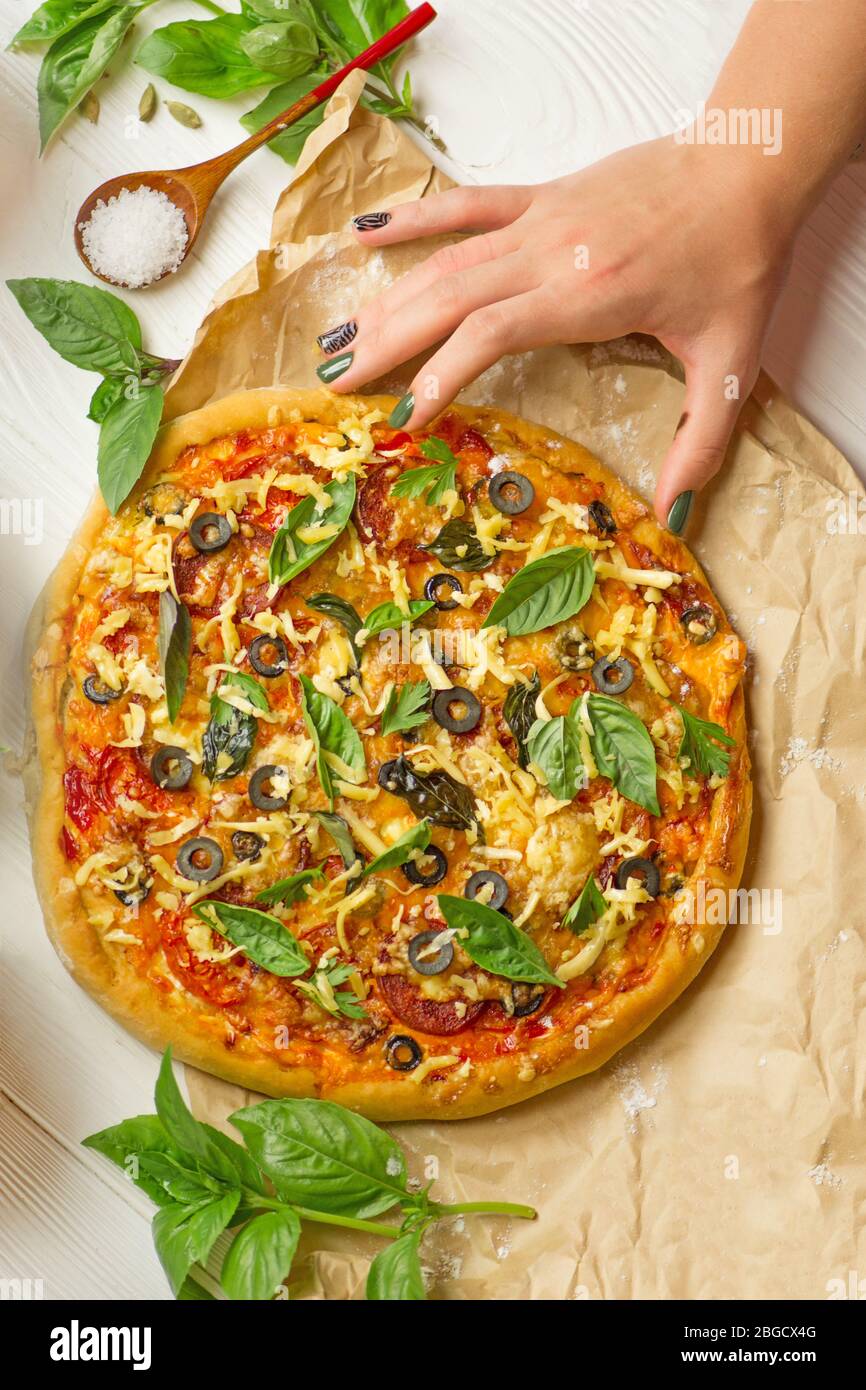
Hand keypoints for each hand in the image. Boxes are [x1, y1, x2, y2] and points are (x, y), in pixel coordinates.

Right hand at [316, 137, 794, 528]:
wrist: (750, 166)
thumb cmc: (738, 264)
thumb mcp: (732, 364)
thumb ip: (701, 444)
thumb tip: (672, 517)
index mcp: (588, 295)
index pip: (489, 334)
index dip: (440, 374)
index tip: (404, 418)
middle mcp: (550, 252)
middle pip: (446, 298)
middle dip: (385, 343)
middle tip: (332, 383)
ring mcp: (541, 219)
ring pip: (445, 259)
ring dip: (386, 298)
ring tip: (334, 337)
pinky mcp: (542, 195)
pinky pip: (465, 204)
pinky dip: (412, 219)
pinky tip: (363, 233)